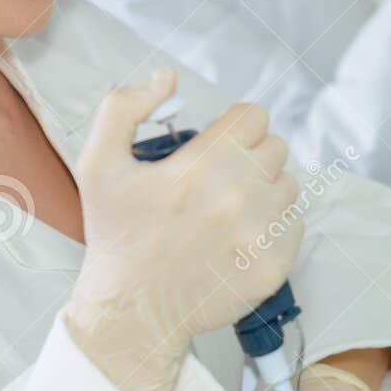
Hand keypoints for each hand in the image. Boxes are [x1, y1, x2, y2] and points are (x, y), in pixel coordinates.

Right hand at [63, 68, 302, 390]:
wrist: (130, 313)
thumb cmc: (116, 236)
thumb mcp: (97, 164)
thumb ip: (123, 108)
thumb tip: (166, 78)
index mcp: (200, 167)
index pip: (254, 116)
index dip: (234, 126)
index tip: (217, 144)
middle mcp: (236, 199)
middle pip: (275, 148)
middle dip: (249, 156)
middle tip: (218, 179)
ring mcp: (258, 236)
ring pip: (287, 185)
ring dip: (264, 190)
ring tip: (228, 208)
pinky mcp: (272, 267)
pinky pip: (293, 225)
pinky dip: (272, 227)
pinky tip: (238, 236)